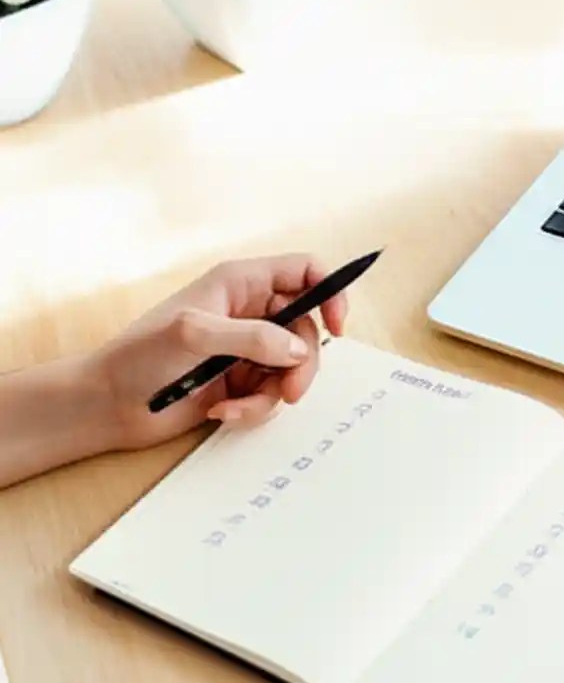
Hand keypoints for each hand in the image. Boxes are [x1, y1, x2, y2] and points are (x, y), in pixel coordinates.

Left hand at [93, 254, 347, 448]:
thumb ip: (253, 338)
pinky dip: (255, 408)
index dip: (330, 292)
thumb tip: (298, 350)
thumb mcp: (196, 334)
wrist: (107, 405)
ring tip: (240, 405)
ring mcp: (246, 348)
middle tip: (292, 390)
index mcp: (240, 283)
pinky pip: (273, 394)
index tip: (337, 325)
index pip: (305, 271)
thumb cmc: (139, 356)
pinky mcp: (241, 381)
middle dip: (304, 362)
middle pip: (307, 329)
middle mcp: (249, 312)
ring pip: (294, 366)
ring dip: (276, 391)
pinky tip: (223, 411)